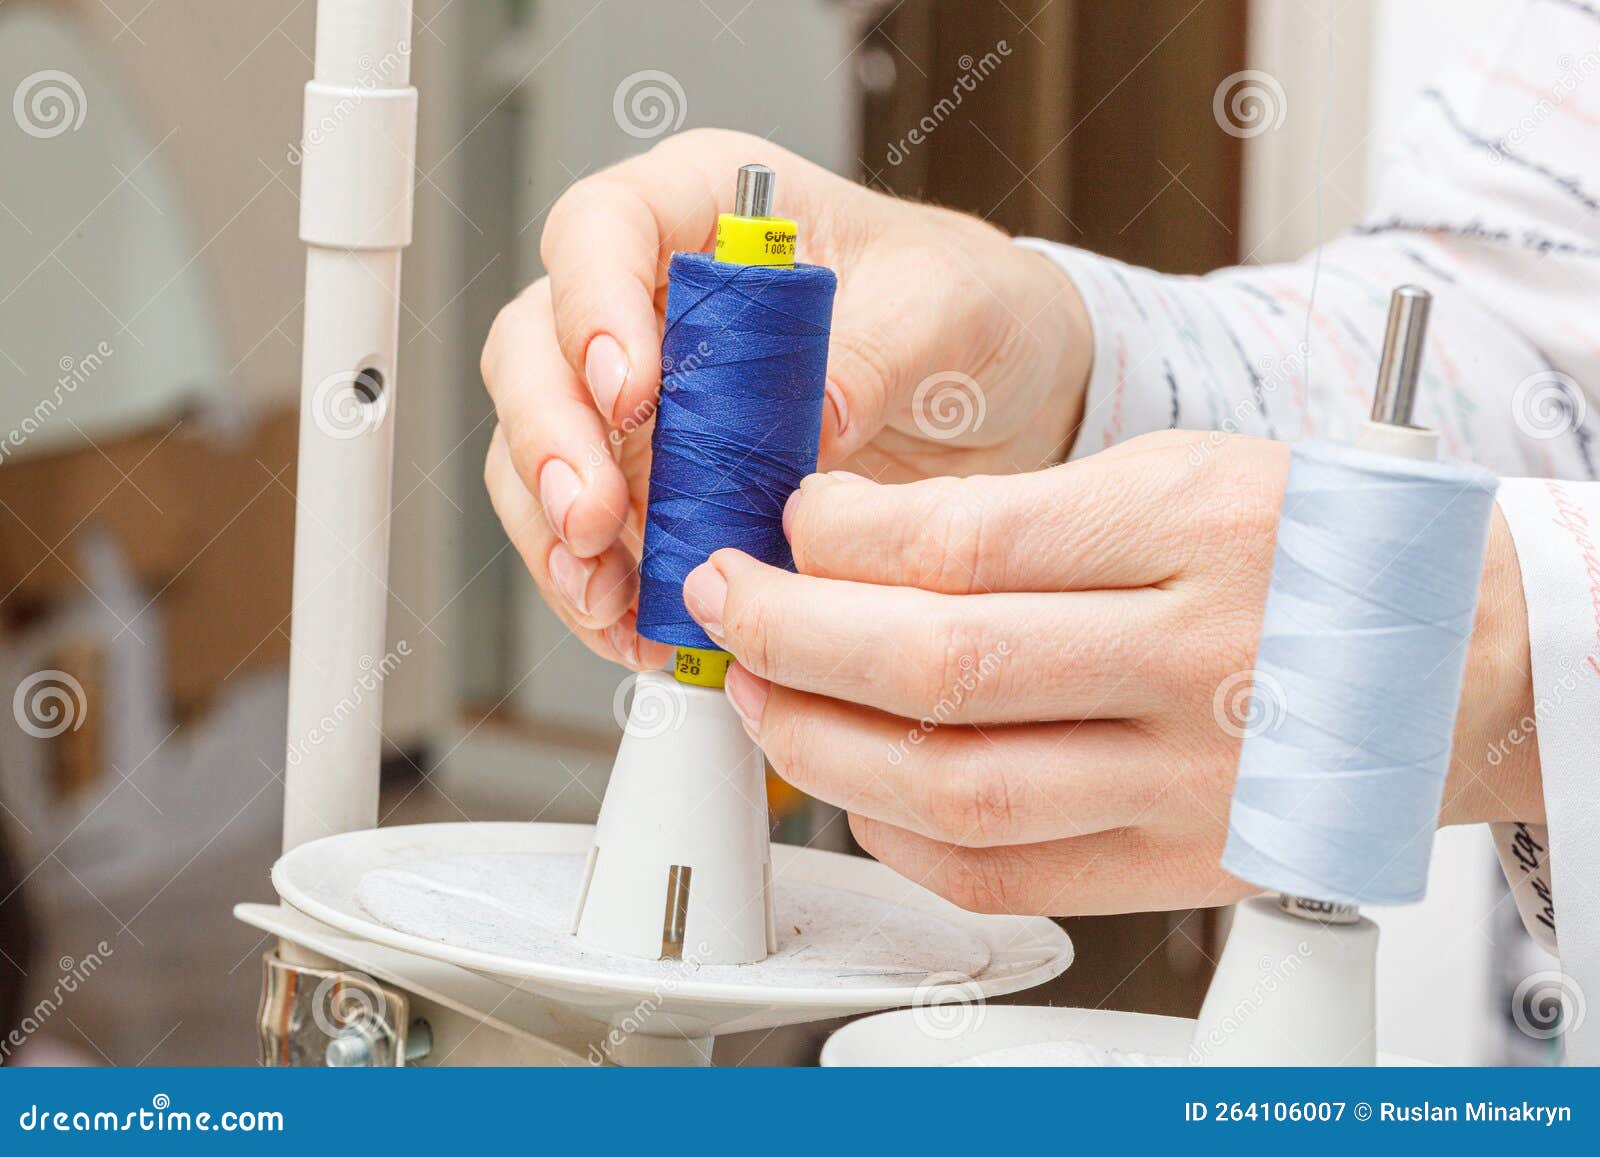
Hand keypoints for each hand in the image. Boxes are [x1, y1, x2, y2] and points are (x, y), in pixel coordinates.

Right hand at [481, 128, 1089, 668]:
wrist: (1002, 400)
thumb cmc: (969, 309)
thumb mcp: (947, 309)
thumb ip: (875, 350)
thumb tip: (809, 418)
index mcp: (709, 209)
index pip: (601, 230)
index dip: (592, 308)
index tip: (631, 392)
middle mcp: (650, 298)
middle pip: (536, 350)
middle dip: (552, 444)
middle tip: (594, 521)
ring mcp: (642, 397)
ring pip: (539, 453)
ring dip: (558, 534)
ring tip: (610, 599)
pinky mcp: (657, 485)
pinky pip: (590, 535)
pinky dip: (603, 586)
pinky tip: (637, 629)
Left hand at [678, 430, 1538, 915]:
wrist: (1462, 660)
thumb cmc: (1315, 550)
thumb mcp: (1185, 472)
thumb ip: (1025, 510)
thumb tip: (849, 540)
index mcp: (1198, 530)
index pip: (967, 539)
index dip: (839, 537)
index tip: (786, 521)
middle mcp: (1197, 661)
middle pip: (940, 665)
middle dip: (792, 633)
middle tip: (726, 600)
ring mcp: (1188, 783)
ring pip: (952, 785)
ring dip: (820, 743)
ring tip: (762, 691)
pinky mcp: (1176, 866)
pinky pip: (999, 871)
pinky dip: (896, 831)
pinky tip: (851, 784)